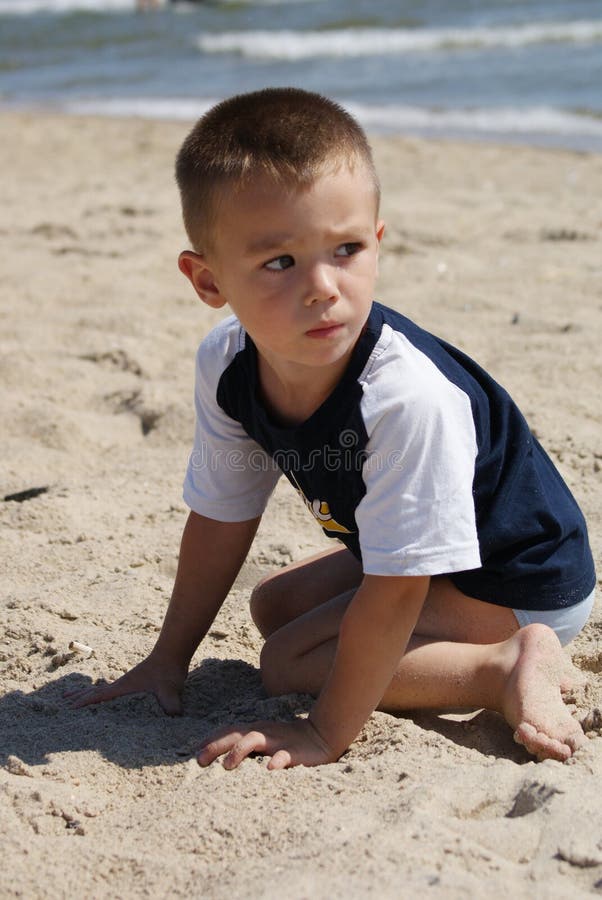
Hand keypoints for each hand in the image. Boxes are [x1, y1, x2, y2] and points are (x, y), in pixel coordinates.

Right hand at [65, 653, 186, 715]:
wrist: (173, 654)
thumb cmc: (169, 672)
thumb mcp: (171, 690)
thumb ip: (172, 705)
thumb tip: (173, 718)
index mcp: (123, 687)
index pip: (99, 696)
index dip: (85, 702)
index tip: (70, 708)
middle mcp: (121, 684)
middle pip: (94, 691)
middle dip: (78, 697)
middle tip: (62, 702)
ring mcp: (125, 683)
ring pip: (100, 689)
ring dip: (85, 693)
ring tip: (70, 696)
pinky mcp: (132, 684)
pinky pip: (110, 690)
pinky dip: (99, 692)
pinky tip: (99, 694)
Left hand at [197, 718, 337, 769]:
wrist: (323, 734)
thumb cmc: (288, 741)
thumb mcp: (265, 740)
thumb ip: (246, 745)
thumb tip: (220, 758)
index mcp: (255, 730)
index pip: (228, 731)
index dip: (210, 740)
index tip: (193, 752)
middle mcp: (263, 732)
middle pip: (235, 734)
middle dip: (216, 746)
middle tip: (199, 761)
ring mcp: (278, 741)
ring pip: (255, 740)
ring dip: (239, 750)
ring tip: (227, 766)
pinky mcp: (295, 752)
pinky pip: (285, 756)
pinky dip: (277, 761)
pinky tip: (270, 770)